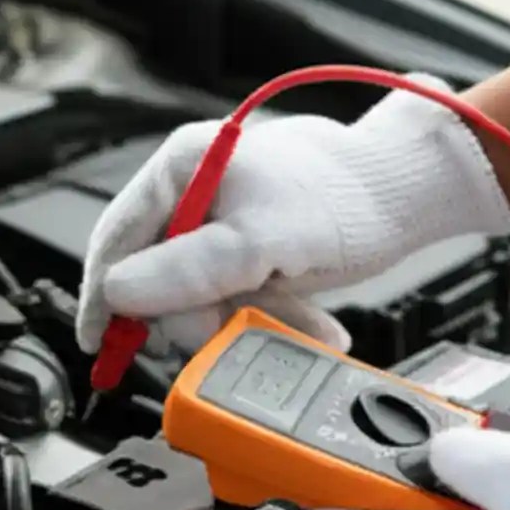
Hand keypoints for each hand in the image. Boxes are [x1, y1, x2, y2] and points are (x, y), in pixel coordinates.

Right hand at [76, 73, 509, 354]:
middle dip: (196, 318)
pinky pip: (240, 297)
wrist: (408, 192)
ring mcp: (225, 220)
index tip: (101, 343)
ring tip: (293, 326)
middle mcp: (197, 188)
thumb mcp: (262, 239)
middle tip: (226, 339)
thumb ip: (191, 267)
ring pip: (204, 295)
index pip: (118, 238)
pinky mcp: (253, 248)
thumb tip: (120, 293)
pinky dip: (267, 318)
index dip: (105, 296)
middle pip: (159, 276)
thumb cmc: (346, 198)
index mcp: (184, 166)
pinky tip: (305, 323)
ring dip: (242, 323)